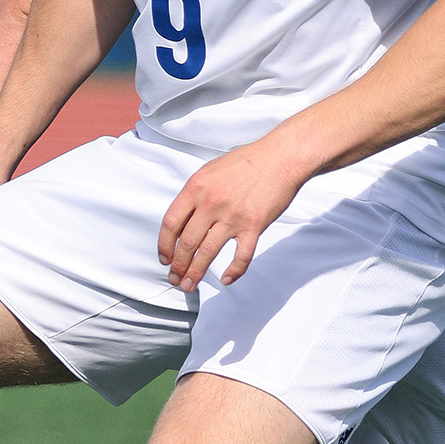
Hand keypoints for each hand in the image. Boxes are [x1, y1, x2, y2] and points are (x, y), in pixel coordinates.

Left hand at [157, 143, 307, 292]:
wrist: (280, 158)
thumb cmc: (247, 162)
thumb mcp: (210, 171)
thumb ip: (196, 194)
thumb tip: (184, 220)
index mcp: (196, 187)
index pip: (171, 223)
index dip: (164, 245)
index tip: (164, 258)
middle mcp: (211, 203)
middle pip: (186, 243)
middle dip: (178, 266)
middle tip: (175, 278)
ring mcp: (232, 216)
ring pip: (207, 253)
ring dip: (196, 273)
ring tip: (189, 285)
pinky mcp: (253, 225)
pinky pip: (241, 256)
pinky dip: (234, 271)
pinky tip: (227, 279)